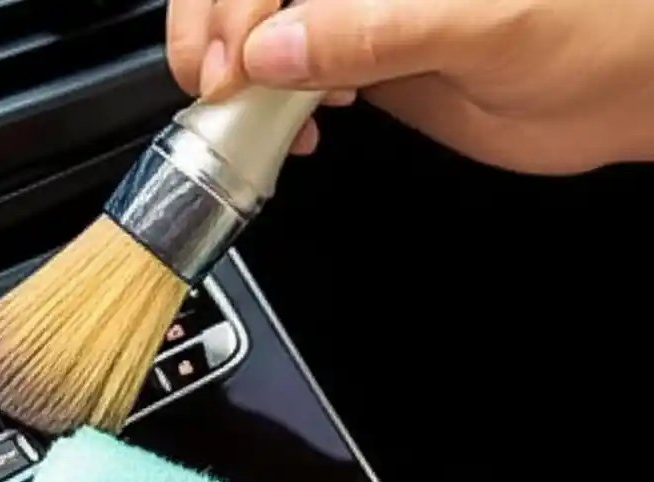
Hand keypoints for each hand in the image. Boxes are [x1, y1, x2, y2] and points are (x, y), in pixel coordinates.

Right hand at [167, 0, 653, 172]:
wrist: (640, 88)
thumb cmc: (603, 30)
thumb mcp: (488, 23)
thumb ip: (374, 29)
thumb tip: (272, 50)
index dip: (235, 7)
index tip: (236, 67)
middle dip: (215, 32)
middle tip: (220, 91)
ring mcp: (354, 13)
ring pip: (257, 28)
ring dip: (232, 71)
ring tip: (252, 115)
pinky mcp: (361, 58)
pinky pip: (287, 74)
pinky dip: (268, 104)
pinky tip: (294, 126)